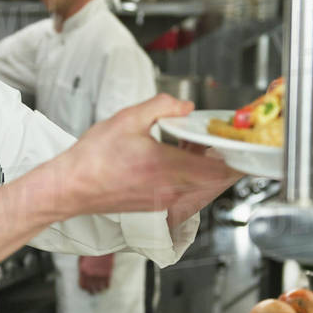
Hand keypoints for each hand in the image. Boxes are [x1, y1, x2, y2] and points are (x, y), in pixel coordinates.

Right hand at [57, 94, 241, 217]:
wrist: (70, 187)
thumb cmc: (93, 159)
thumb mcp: (128, 118)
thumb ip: (162, 106)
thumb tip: (185, 106)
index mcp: (168, 167)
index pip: (219, 169)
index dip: (237, 157)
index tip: (241, 143)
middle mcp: (171, 189)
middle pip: (216, 181)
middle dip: (225, 160)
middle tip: (224, 141)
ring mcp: (164, 201)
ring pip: (201, 187)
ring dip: (206, 168)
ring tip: (196, 145)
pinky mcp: (155, 206)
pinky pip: (185, 192)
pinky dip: (190, 176)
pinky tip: (177, 157)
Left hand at [78, 254, 113, 293]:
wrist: (102, 245)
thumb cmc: (91, 251)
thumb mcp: (82, 259)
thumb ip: (81, 268)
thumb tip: (82, 277)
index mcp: (83, 271)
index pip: (82, 286)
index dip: (84, 288)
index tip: (86, 289)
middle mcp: (90, 275)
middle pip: (90, 289)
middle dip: (91, 291)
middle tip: (93, 292)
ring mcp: (99, 275)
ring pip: (99, 289)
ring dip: (99, 290)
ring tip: (99, 290)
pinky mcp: (107, 273)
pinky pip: (107, 285)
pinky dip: (106, 287)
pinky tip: (105, 286)